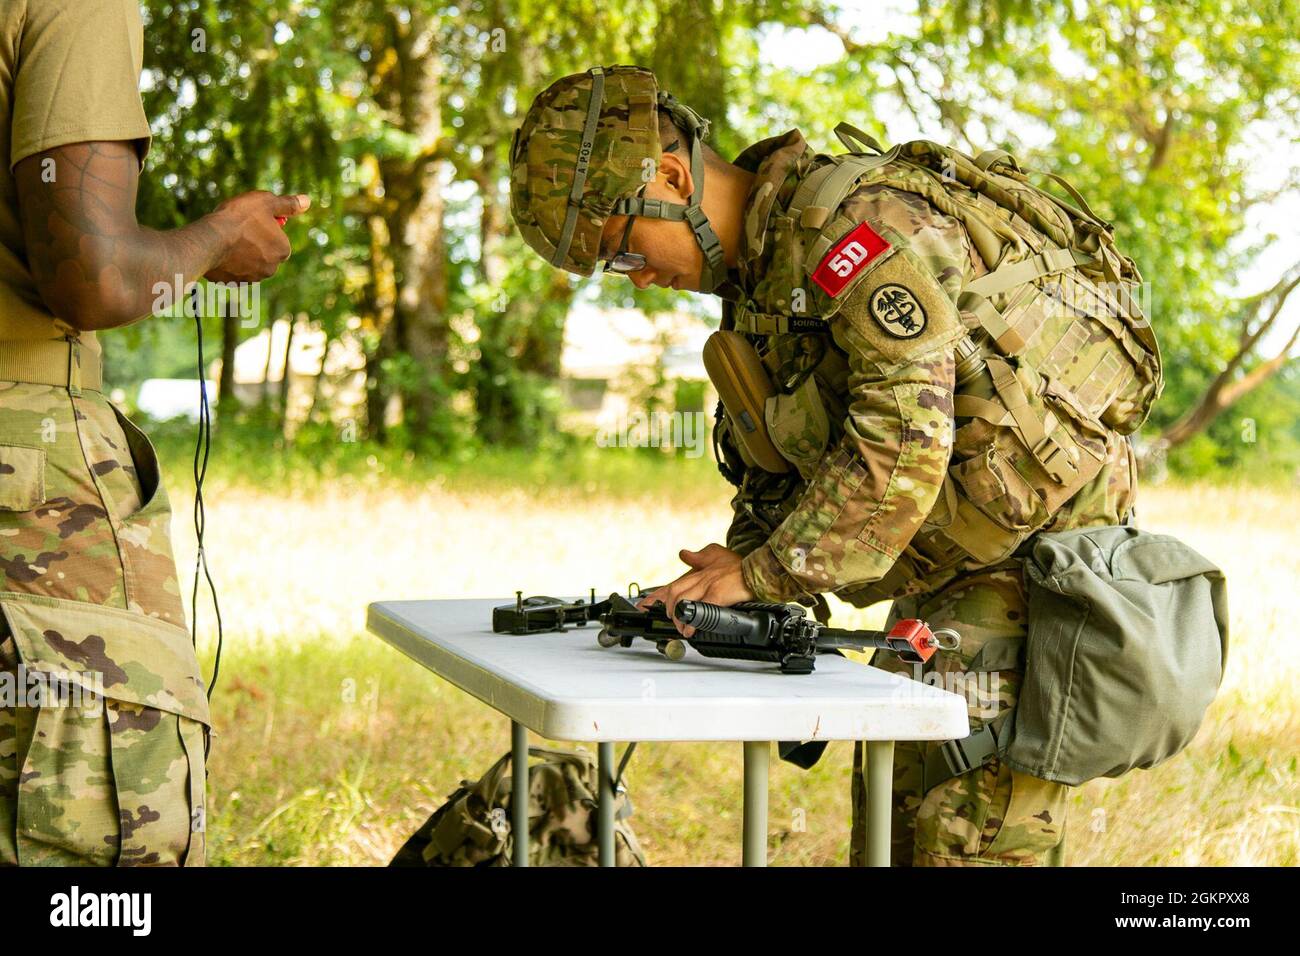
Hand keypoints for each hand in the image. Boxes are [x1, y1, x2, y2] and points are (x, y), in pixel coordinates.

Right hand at [205, 191, 310, 282]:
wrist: (210, 239)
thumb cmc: (240, 218)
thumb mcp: (267, 202)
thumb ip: (288, 204)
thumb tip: (306, 201)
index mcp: (283, 251)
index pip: (278, 239)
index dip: (265, 228)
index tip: (252, 220)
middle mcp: (271, 269)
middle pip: (264, 252)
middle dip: (254, 243)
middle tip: (238, 229)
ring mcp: (251, 278)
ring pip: (247, 262)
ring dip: (239, 253)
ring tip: (226, 239)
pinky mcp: (232, 283)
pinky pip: (232, 270)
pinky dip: (227, 262)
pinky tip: (218, 250)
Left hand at [637, 544, 754, 636]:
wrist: (758, 568)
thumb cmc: (740, 565)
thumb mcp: (716, 553)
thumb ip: (699, 556)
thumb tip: (684, 553)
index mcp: (699, 572)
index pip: (672, 584)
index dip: (656, 596)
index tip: (642, 605)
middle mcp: (700, 577)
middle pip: (674, 593)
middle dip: (668, 609)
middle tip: (671, 621)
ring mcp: (708, 585)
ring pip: (683, 601)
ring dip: (678, 618)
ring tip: (681, 629)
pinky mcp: (718, 594)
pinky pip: (701, 609)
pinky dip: (694, 621)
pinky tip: (691, 629)